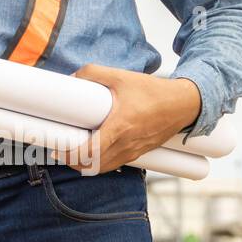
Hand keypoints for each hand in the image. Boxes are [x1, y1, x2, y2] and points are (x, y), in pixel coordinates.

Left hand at [48, 64, 201, 174]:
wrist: (184, 104)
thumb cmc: (153, 91)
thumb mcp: (120, 76)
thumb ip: (93, 73)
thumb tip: (73, 76)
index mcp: (120, 127)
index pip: (91, 152)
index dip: (70, 154)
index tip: (57, 148)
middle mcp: (127, 144)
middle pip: (94, 166)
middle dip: (73, 161)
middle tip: (60, 149)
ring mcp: (135, 151)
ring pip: (104, 168)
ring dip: (87, 164)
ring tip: (73, 151)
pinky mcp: (140, 153)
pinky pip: (116, 164)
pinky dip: (101, 162)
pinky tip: (94, 151)